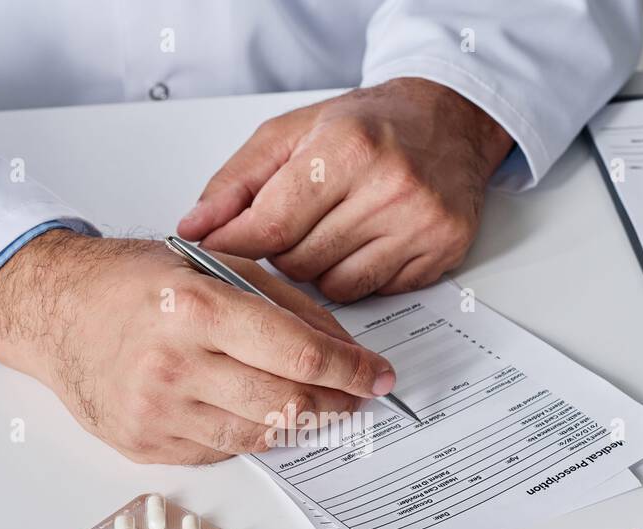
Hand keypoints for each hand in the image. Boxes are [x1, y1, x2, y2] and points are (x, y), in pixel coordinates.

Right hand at [0, 231, 396, 463]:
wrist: (55, 313)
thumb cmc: (132, 282)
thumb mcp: (211, 264)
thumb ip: (282, 302)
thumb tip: (342, 346)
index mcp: (195, 308)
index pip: (297, 353)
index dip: (349, 370)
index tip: (377, 376)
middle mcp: (174, 365)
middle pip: (286, 402)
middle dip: (336, 402)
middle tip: (358, 396)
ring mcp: (158, 412)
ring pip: (259, 435)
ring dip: (300, 423)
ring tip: (318, 405)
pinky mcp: (146, 444)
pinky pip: (222, 450)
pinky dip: (252, 433)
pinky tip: (261, 412)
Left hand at [177, 78, 513, 302]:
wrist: (447, 121)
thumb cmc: (365, 125)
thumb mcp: (290, 134)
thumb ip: (236, 183)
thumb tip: (194, 228)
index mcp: (346, 147)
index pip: (272, 225)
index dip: (236, 244)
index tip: (215, 250)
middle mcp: (390, 186)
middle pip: (299, 263)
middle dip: (284, 251)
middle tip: (297, 222)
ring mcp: (420, 223)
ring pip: (333, 287)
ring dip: (320, 268)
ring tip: (334, 228)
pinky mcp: (440, 252)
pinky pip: (372, 293)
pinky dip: (358, 275)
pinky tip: (367, 241)